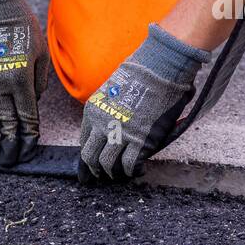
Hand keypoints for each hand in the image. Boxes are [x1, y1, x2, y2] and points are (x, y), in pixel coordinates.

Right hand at [0, 0, 49, 166]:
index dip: (28, 138)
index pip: (26, 119)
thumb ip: (37, 84)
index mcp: (21, 80)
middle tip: (10, 161)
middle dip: (9, 146)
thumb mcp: (40, 53)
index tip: (28, 151)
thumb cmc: (21, 28)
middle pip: (5, 125)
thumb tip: (31, 105)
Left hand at [78, 24, 209, 180]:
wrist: (160, 68)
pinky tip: (136, 171)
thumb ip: (110, 108)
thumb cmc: (141, 73)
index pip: (84, 140)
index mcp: (93, 110)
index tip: (89, 164)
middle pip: (90, 156)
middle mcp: (102, 124)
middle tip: (99, 176)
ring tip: (118, 175)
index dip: (86, 155)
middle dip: (94, 169)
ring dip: (112, 173)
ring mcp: (120, 134)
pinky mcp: (139, 140)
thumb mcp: (114, 89)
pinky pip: (129, 164)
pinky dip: (131, 171)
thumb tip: (117, 120)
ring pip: (107, 164)